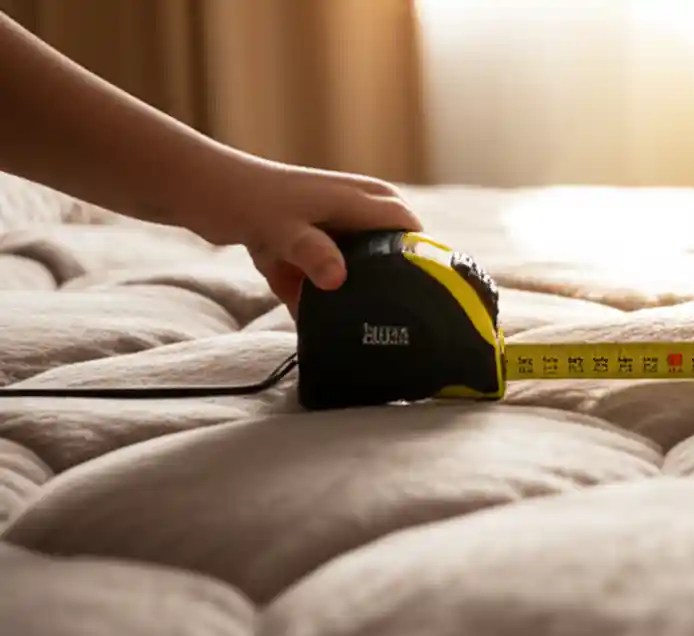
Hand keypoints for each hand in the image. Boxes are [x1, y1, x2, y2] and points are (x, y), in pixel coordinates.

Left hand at [183, 154, 422, 316]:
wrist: (193, 189)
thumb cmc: (243, 200)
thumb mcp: (280, 230)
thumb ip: (312, 252)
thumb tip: (339, 279)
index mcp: (354, 199)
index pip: (406, 223)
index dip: (422, 252)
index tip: (428, 289)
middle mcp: (345, 208)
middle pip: (382, 245)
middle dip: (381, 276)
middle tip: (385, 308)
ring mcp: (320, 223)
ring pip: (346, 262)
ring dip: (337, 287)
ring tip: (338, 316)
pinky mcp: (297, 238)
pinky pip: (313, 270)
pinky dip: (305, 289)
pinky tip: (296, 308)